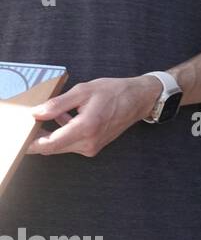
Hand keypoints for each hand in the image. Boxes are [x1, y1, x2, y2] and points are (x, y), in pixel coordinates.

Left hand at [26, 76, 159, 156]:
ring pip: (61, 146)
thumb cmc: (114, 92)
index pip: (50, 144)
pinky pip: (72, 144)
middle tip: (32, 121)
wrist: (139, 99)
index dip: (32, 143)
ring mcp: (93, 146)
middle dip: (39, 137)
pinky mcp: (95, 146)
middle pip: (53, 148)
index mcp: (86, 128)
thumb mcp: (83, 91)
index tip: (22, 137)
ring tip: (54, 113)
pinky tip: (67, 118)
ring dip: (53, 133)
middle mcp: (89, 142)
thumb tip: (36, 113)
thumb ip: (57, 104)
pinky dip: (64, 133)